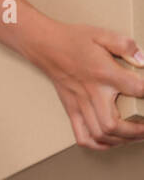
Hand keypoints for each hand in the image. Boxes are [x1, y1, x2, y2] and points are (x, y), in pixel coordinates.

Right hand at [34, 20, 143, 149]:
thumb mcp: (102, 34)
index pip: (136, 89)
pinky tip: (109, 142)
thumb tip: (142, 60)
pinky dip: (98, 145)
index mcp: (103, 73)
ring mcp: (80, 104)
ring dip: (120, 140)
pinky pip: (82, 136)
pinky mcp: (71, 109)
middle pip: (114, 125)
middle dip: (136, 132)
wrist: (45, 45)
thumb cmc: (72, 40)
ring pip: (100, 134)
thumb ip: (125, 45)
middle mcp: (92, 92)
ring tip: (133, 137)